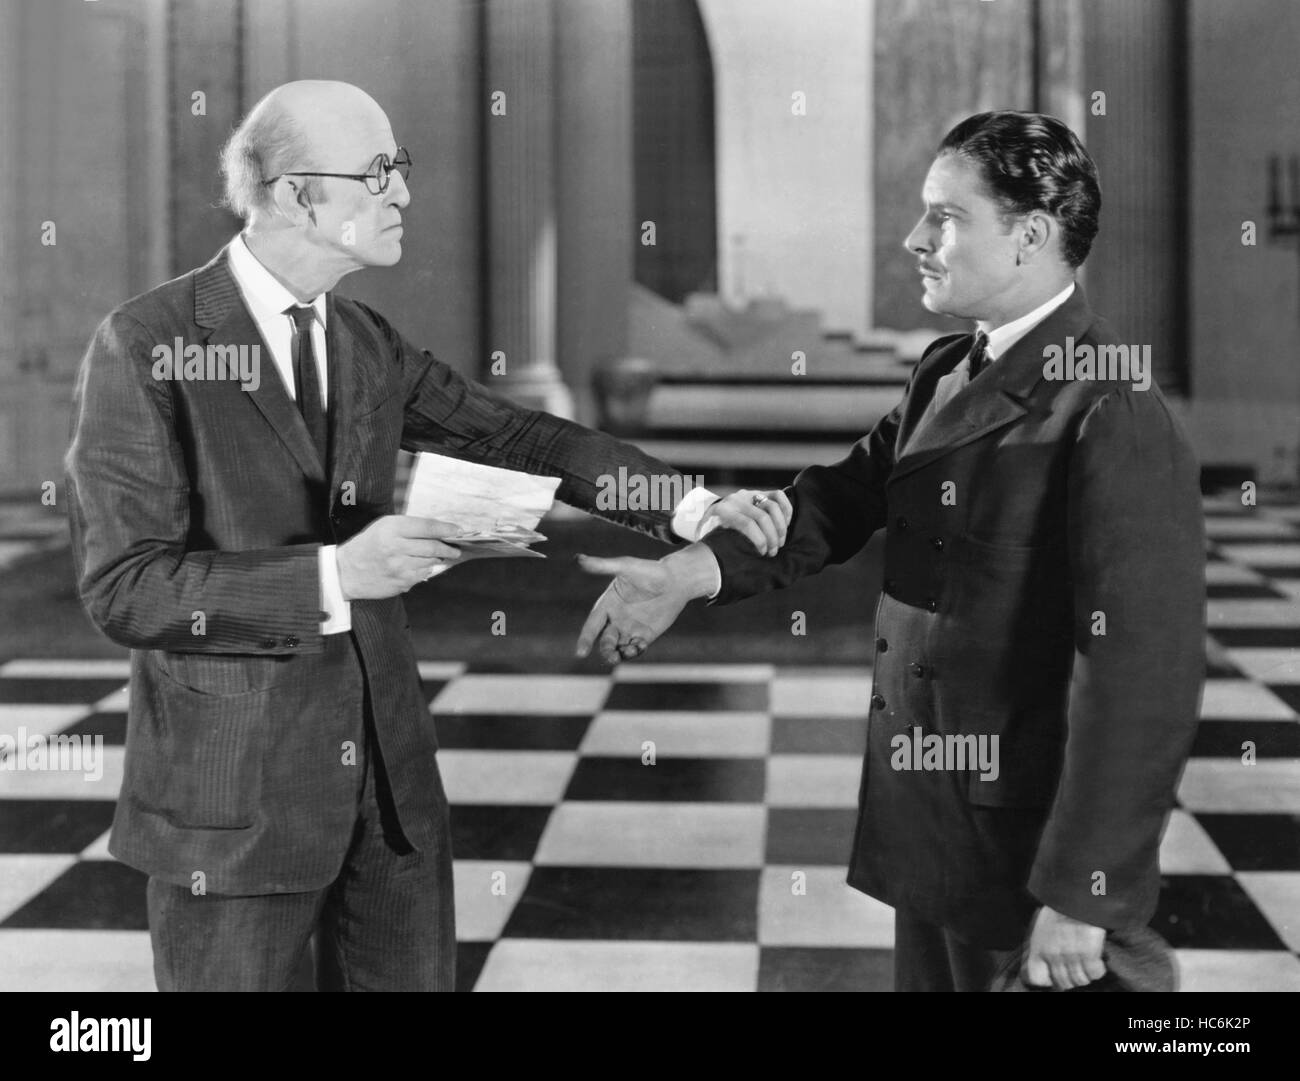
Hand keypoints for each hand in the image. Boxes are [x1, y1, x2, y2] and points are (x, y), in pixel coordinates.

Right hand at [336, 515, 463, 599]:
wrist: (347, 571)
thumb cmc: (369, 544)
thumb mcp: (385, 526)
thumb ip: (411, 527)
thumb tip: (440, 531)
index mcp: (392, 529)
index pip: (428, 526)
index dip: (447, 529)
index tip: (459, 531)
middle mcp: (396, 547)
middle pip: (434, 546)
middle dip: (449, 547)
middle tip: (455, 548)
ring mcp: (399, 567)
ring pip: (431, 562)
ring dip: (439, 559)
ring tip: (439, 556)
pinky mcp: (401, 582)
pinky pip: (423, 574)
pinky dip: (426, 569)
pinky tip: (421, 566)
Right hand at [575, 545, 718, 663]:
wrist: (676, 580)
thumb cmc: (649, 570)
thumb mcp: (625, 566)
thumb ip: (602, 566)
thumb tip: (578, 559)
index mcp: (607, 604)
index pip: (592, 624)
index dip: (586, 639)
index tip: (581, 653)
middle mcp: (616, 619)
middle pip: (605, 641)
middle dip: (606, 650)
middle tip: (612, 656)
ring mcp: (630, 628)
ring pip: (619, 648)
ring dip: (619, 654)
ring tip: (626, 653)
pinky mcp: (645, 635)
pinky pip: (636, 648)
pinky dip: (635, 651)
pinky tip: (639, 647)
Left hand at [700, 489, 792, 555]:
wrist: (711, 516)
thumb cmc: (713, 533)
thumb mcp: (713, 539)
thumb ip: (721, 544)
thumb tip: (732, 561)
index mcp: (723, 510)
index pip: (747, 524)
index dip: (759, 540)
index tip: (762, 553)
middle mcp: (736, 499)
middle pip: (763, 517)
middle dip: (772, 537)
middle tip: (773, 551)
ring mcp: (749, 494)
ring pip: (773, 506)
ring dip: (781, 527)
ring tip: (780, 541)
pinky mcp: (758, 492)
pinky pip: (778, 496)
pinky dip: (786, 510)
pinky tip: (786, 524)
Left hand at [1021, 906, 1106, 989]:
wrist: (1076, 894)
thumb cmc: (1060, 909)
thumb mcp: (1043, 926)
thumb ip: (1044, 946)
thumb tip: (1050, 964)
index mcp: (1039, 948)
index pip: (1038, 978)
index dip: (1049, 979)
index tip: (1056, 976)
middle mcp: (1053, 955)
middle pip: (1063, 983)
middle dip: (1071, 978)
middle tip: (1078, 968)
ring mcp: (1071, 956)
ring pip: (1080, 980)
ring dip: (1085, 975)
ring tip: (1088, 963)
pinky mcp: (1089, 953)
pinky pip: (1094, 973)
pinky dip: (1098, 970)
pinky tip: (1097, 961)